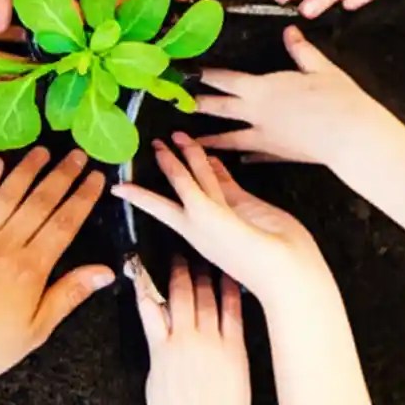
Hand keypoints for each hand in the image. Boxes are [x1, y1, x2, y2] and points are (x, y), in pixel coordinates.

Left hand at [0, 148, 112, 397]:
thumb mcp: (36, 330)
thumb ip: (70, 294)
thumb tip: (104, 272)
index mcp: (31, 269)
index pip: (65, 223)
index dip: (83, 197)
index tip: (97, 178)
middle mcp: (5, 246)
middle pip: (40, 201)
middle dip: (63, 175)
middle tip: (78, 154)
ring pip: (8, 194)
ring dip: (27, 169)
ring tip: (43, 150)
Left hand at [112, 133, 327, 304]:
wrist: (286, 268)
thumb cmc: (245, 254)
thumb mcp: (211, 221)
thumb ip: (193, 194)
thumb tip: (175, 172)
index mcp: (190, 226)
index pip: (158, 205)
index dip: (138, 195)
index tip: (117, 187)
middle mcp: (203, 217)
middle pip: (181, 184)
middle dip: (168, 163)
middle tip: (154, 143)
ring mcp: (225, 210)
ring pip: (203, 178)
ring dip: (193, 158)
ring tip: (180, 136)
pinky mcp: (245, 205)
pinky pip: (226, 181)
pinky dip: (217, 168)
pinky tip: (211, 155)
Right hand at [134, 256, 250, 404]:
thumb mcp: (155, 378)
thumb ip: (158, 347)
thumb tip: (158, 329)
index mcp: (162, 346)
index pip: (151, 304)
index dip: (147, 282)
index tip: (145, 266)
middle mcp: (186, 339)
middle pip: (181, 294)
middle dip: (179, 271)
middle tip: (180, 257)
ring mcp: (212, 341)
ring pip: (206, 298)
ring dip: (204, 275)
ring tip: (204, 260)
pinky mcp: (234, 348)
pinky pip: (232, 313)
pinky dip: (230, 293)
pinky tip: (231, 279)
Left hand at [195, 26, 396, 167]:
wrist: (349, 136)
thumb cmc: (337, 98)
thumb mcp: (319, 67)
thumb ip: (301, 50)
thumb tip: (290, 31)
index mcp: (263, 88)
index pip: (226, 79)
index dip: (204, 74)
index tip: (186, 72)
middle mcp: (257, 113)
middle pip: (220, 107)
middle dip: (197, 104)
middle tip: (176, 104)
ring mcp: (266, 137)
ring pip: (230, 138)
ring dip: (210, 139)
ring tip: (191, 142)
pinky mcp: (278, 153)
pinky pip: (256, 154)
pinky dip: (247, 155)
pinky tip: (241, 159)